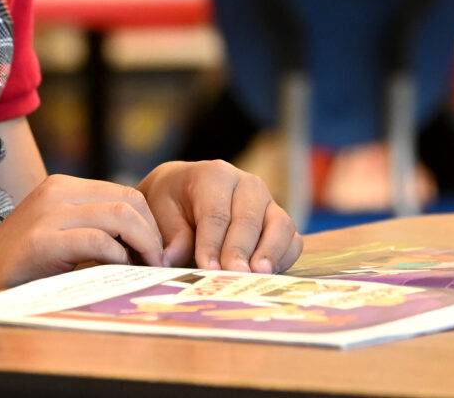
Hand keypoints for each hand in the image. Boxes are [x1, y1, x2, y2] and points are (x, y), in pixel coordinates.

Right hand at [0, 174, 164, 289]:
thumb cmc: (25, 262)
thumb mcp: (61, 231)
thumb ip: (93, 225)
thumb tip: (147, 241)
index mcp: (63, 185)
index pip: (124, 192)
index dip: (149, 221)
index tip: (154, 250)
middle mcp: (57, 191)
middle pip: (128, 200)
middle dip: (152, 233)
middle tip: (156, 262)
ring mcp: (48, 213)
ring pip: (118, 216)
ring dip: (142, 244)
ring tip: (146, 267)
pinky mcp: (42, 240)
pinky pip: (96, 240)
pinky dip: (117, 256)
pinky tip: (118, 271)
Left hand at [136, 160, 301, 274]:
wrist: (186, 194)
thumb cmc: (172, 205)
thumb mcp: (161, 212)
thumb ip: (173, 236)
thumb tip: (173, 259)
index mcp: (214, 175)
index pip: (215, 213)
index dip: (212, 243)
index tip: (208, 269)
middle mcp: (247, 184)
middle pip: (249, 218)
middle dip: (240, 249)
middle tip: (234, 275)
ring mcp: (269, 203)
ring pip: (279, 224)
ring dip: (270, 252)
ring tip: (258, 275)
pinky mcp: (280, 223)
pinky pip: (293, 239)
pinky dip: (285, 257)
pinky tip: (269, 277)